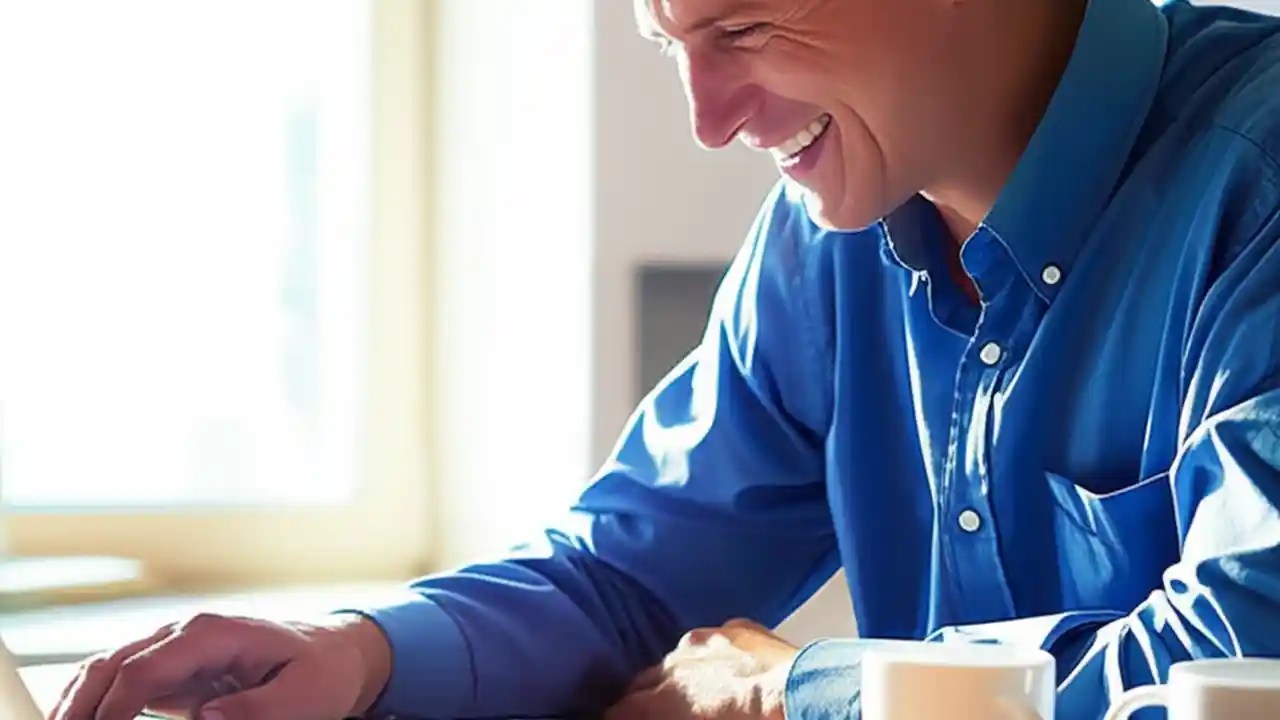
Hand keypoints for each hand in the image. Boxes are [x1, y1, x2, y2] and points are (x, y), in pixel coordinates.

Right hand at [48, 612, 391, 719]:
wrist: (332, 654)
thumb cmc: (321, 673)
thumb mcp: (305, 696)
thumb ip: (258, 708)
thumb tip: (206, 718)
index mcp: (215, 634)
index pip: (145, 668)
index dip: (113, 709)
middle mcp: (185, 633)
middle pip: (112, 664)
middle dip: (80, 705)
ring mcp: (175, 648)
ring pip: (106, 668)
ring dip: (78, 702)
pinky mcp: (173, 669)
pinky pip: (120, 680)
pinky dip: (95, 701)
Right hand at [605, 618, 797, 719]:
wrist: (806, 699)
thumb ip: (666, 718)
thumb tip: (660, 713)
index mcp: (660, 700)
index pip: (618, 711)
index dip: (618, 717)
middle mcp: (674, 663)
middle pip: (641, 681)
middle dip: (641, 698)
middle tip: (652, 714)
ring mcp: (705, 640)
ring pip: (676, 658)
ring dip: (678, 676)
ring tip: (695, 697)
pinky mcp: (737, 628)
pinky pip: (713, 645)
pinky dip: (713, 659)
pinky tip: (730, 674)